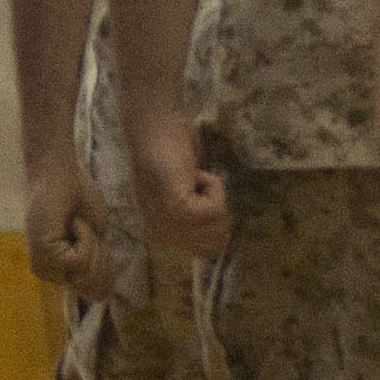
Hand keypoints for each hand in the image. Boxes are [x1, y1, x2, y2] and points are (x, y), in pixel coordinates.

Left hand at [26, 155, 116, 300]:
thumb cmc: (79, 200)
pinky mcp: (45, 257)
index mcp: (62, 271)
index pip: (97, 292)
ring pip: (87, 275)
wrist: (62, 174)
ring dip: (93, 245)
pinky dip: (85, 238)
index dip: (108, 271)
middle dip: (101, 257)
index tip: (101, 242)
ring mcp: (45, 267)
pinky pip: (80, 261)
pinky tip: (72, 223)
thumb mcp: (97, 238)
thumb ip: (99, 265)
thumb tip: (105, 297)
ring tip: (78, 224)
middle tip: (87, 230)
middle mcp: (50, 274)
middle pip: (95, 287)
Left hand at [127, 110, 229, 262]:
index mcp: (161, 236)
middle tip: (193, 185)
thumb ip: (197, 218)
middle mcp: (161, 237)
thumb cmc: (172, 153)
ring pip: (220, 223)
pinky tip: (193, 173)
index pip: (208, 251)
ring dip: (215, 194)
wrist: (156, 128)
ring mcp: (169, 226)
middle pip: (217, 241)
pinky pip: (217, 208)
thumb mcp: (186, 193)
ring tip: (191, 178)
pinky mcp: (180, 211)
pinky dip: (214, 186)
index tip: (199, 196)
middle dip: (217, 208)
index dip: (217, 221)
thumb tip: (224, 239)